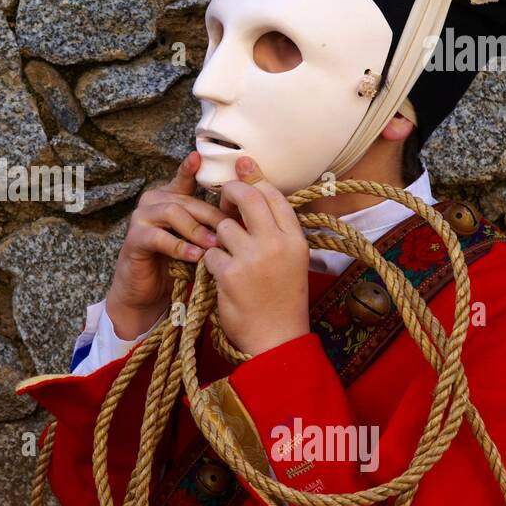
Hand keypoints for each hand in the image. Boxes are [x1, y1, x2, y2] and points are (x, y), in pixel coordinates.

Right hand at [105, 151, 228, 339]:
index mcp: (169, 198)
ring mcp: (140, 219)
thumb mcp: (197, 241)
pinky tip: (194, 256)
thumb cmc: (177, 264)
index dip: (189, 168)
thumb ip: (211, 225)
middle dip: (211, 216)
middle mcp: (153, 202)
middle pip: (186, 201)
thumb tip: (243, 218)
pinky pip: (158, 237)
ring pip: (172, 213)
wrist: (148, 292)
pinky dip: (178, 246)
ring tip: (214, 245)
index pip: (183, 179)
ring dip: (196, 230)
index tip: (198, 156)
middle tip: (232, 230)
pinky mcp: (134, 239)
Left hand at [204, 156, 310, 356]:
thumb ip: (274, 231)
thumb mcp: (290, 261)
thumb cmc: (281, 300)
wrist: (276, 339)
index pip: (273, 196)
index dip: (255, 178)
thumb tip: (248, 196)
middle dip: (231, 190)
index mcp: (295, 240)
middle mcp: (276, 244)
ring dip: (219, 238)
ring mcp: (253, 258)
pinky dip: (211, 262)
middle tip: (222, 192)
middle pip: (247, 198)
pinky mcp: (229, 274)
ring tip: (228, 255)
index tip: (242, 166)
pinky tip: (220, 275)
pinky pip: (210, 253)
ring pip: (223, 226)